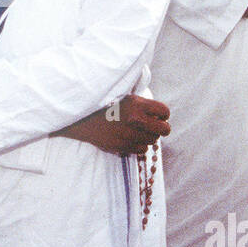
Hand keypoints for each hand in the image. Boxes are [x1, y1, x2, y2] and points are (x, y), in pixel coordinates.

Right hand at [56, 94, 170, 155]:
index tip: (160, 116)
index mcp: (137, 104)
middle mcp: (135, 120)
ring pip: (153, 141)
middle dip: (162, 128)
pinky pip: (142, 149)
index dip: (164, 114)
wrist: (83, 117)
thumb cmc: (105, 104)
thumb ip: (142, 103)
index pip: (164, 111)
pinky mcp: (122, 146)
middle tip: (156, 126)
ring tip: (140, 132)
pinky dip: (140, 145)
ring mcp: (129, 135)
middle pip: (164, 129)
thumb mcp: (125, 96)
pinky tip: (133, 139)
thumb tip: (159, 114)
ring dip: (149, 137)